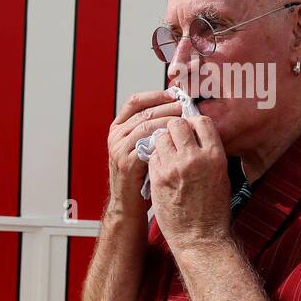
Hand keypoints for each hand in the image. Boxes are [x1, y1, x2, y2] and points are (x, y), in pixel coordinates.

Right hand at [106, 90, 185, 209]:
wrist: (127, 206)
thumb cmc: (140, 177)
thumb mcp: (141, 148)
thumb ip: (150, 131)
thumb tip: (175, 110)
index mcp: (117, 128)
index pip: (134, 101)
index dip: (155, 95)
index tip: (174, 94)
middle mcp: (115, 136)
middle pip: (143, 111)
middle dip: (167, 106)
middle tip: (185, 106)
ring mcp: (118, 150)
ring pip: (146, 125)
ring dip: (168, 120)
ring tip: (185, 120)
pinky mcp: (127, 163)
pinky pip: (147, 144)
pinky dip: (164, 139)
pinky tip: (178, 139)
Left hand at [148, 115, 232, 250]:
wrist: (200, 237)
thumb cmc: (213, 210)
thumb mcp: (221, 176)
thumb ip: (209, 152)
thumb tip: (198, 135)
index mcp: (214, 156)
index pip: (201, 121)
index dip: (193, 122)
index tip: (190, 128)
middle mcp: (194, 158)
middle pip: (177, 124)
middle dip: (175, 128)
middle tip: (176, 138)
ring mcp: (174, 167)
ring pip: (161, 137)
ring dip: (163, 141)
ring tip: (168, 153)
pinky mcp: (158, 177)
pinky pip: (152, 155)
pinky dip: (156, 157)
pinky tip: (162, 167)